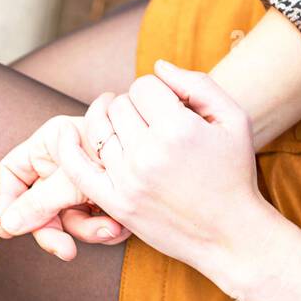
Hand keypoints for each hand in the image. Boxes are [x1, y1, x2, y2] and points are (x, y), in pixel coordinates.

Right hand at [0, 115, 129, 260]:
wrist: (185, 164)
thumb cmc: (128, 154)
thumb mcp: (79, 180)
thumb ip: (42, 202)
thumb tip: (5, 227)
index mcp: (52, 142)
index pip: (13, 173)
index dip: (9, 201)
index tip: (10, 230)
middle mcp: (66, 161)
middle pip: (39, 204)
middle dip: (56, 228)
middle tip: (66, 251)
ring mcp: (86, 181)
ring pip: (68, 218)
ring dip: (89, 230)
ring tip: (113, 229)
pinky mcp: (106, 197)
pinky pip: (93, 220)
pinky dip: (107, 226)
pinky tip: (124, 225)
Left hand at [2, 61, 282, 296]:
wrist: (230, 235)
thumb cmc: (235, 173)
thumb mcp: (234, 119)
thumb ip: (199, 84)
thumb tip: (157, 65)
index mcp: (178, 128)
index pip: (143, 86)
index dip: (156, 91)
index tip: (169, 107)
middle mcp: (148, 153)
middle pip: (119, 106)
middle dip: (135, 107)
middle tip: (152, 123)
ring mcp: (128, 179)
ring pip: (99, 130)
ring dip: (111, 124)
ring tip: (127, 129)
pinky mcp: (116, 202)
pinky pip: (77, 167)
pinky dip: (67, 147)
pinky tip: (65, 132)